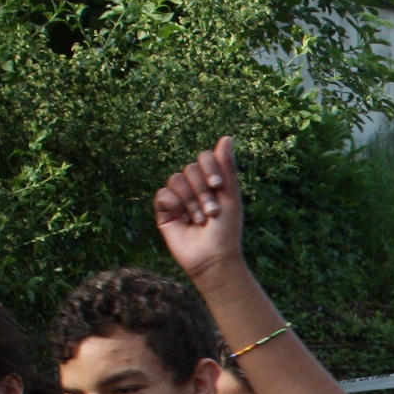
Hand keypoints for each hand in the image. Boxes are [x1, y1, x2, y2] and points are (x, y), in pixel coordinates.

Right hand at [152, 137, 244, 279]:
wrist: (213, 257)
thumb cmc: (226, 229)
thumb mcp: (230, 196)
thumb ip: (226, 167)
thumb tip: (226, 137)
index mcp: (212, 181)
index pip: (205, 157)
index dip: (210, 168)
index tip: (219, 186)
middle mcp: (194, 187)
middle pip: (190, 169)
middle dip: (203, 192)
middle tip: (212, 212)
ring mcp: (178, 198)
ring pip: (176, 179)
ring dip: (191, 201)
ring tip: (200, 220)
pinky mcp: (165, 210)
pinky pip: (163, 194)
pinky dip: (175, 205)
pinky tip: (183, 220)